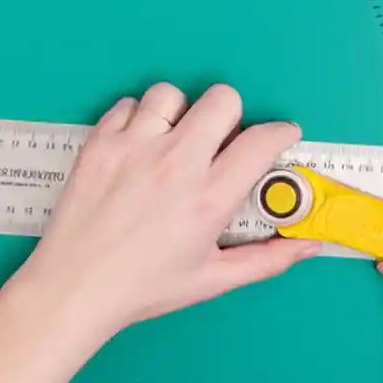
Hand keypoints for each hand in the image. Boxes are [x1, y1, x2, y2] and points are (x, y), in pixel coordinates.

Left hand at [0, 82, 317, 382]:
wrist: (73, 288)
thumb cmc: (144, 288)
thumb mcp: (212, 279)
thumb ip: (267, 259)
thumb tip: (309, 245)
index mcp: (209, 198)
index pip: (261, 141)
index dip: (281, 132)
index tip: (280, 136)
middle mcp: (176, 163)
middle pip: (221, 99)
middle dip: (229, 114)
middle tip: (218, 140)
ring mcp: (135, 148)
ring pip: (171, 93)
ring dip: (178, 112)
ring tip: (171, 140)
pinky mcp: (100, 143)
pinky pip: (128, 104)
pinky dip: (137, 119)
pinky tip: (138, 146)